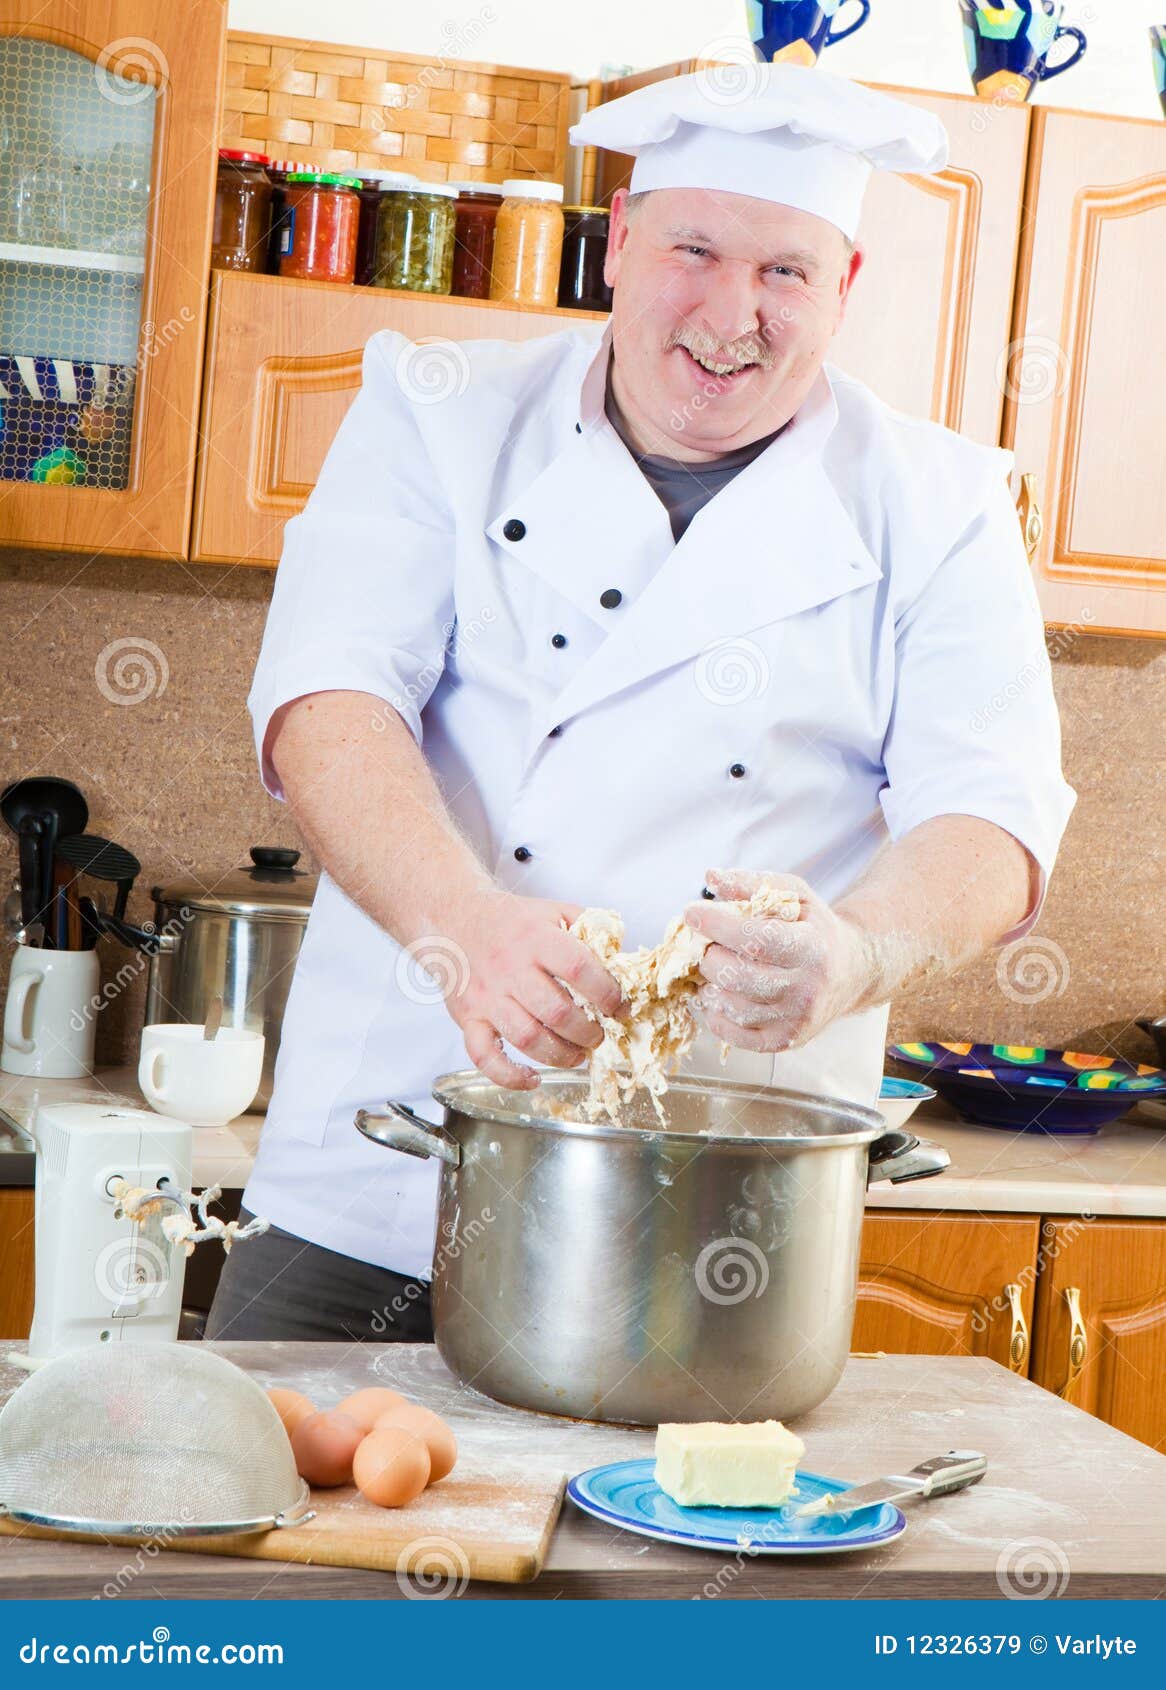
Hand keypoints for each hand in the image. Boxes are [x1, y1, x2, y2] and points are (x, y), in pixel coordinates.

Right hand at [436, 889, 623, 1089]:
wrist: (455, 920)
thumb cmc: (512, 922)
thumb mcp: (554, 911)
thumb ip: (591, 930)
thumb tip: (625, 960)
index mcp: (536, 938)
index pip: (578, 968)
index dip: (607, 993)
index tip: (621, 1009)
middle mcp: (510, 968)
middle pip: (556, 1011)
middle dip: (588, 1032)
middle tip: (599, 1036)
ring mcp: (487, 996)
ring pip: (526, 1037)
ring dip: (560, 1055)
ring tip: (577, 1055)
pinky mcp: (468, 1018)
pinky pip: (483, 1056)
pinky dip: (509, 1075)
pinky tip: (533, 1079)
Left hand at [683, 867, 873, 1052]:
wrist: (851, 972)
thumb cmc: (815, 929)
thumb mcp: (795, 896)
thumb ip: (753, 884)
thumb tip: (710, 877)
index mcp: (812, 947)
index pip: (756, 939)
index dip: (717, 925)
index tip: (691, 913)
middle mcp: (806, 988)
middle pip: (738, 976)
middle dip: (709, 955)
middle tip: (705, 944)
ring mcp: (795, 1019)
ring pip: (733, 1006)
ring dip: (710, 985)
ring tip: (714, 967)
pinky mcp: (785, 1041)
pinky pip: (736, 1035)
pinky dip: (716, 1016)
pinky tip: (718, 995)